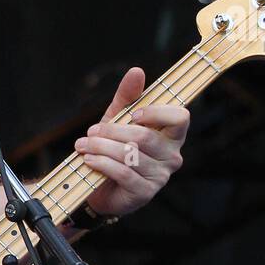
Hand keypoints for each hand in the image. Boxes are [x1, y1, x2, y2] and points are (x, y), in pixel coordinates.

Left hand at [74, 66, 188, 217]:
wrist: (99, 185)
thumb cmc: (114, 148)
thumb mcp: (119, 118)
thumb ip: (128, 96)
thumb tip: (136, 71)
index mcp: (172, 135)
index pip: (180, 117)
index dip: (156, 113)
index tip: (132, 114)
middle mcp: (172, 156)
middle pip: (145, 136)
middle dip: (112, 131)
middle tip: (91, 131)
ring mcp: (160, 176)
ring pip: (131, 154)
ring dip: (101, 147)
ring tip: (84, 145)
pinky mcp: (145, 192)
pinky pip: (123, 172)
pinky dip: (102, 163)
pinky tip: (88, 160)